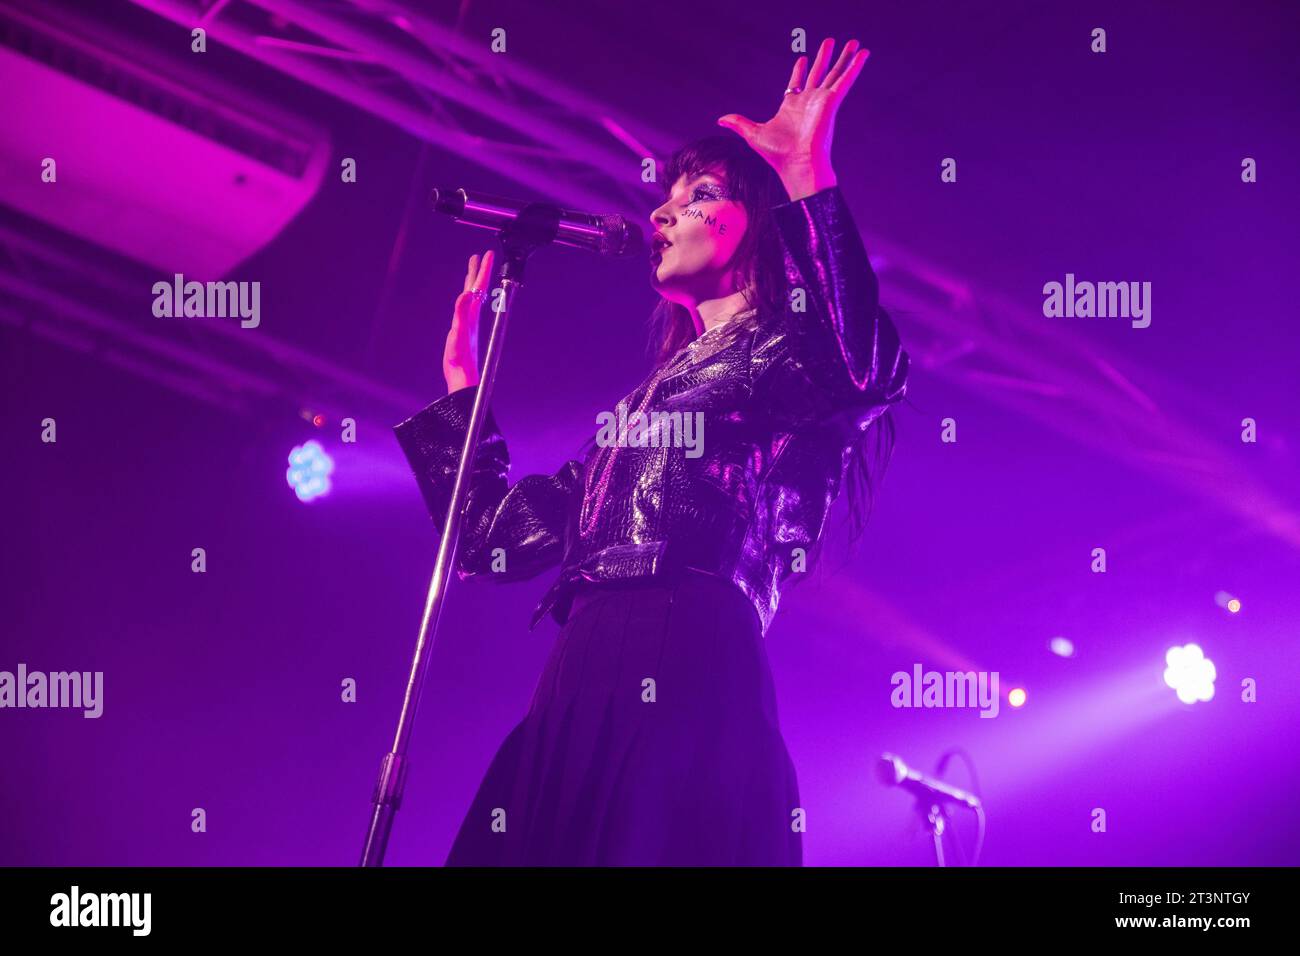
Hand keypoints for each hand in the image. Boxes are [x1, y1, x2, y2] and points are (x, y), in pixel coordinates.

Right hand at [443, 249, 492, 392]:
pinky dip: (464, 297)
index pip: (479, 286)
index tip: (488, 253)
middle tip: (480, 255)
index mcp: (472, 313)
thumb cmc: (460, 357)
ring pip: (471, 296)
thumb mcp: (458, 332)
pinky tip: (464, 298)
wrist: (461, 375)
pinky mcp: (462, 329)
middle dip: (479, 271)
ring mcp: (468, 322)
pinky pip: (464, 307)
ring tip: (471, 270)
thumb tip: (466, 293)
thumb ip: (461, 312)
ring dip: (472, 282)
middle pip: (477, 288)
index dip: (483, 269)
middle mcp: (472, 315)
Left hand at [716, 37, 868, 197]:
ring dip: (844, 57)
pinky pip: (845, 80)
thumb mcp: (753, 134)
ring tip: (853, 42)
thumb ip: (739, 123)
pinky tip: (863, 55)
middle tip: (828, 42)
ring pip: (835, 74)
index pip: (797, 84)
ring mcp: (822, 101)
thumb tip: (720, 120)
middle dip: (824, 58)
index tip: (802, 59)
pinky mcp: (832, 102)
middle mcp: (809, 103)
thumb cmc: (777, 154)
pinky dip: (855, 67)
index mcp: (792, 108)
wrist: (796, 164)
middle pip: (819, 74)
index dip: (799, 71)